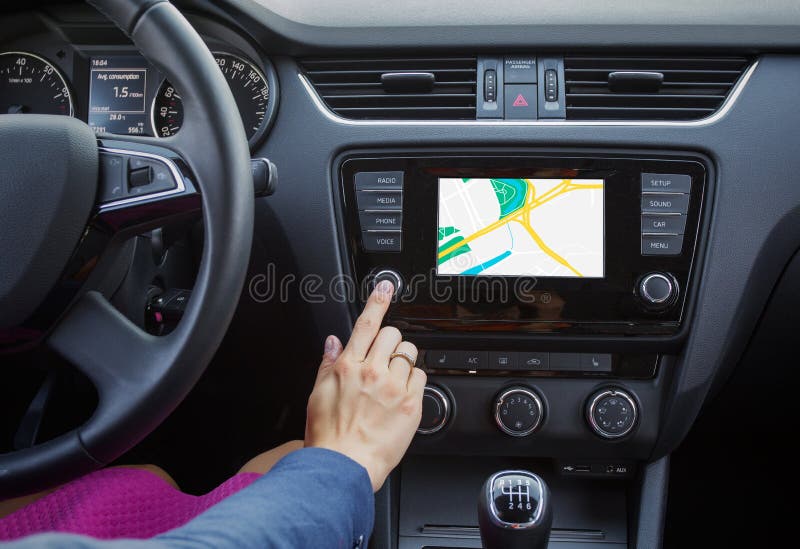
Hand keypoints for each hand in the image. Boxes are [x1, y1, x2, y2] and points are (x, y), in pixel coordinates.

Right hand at [304, 279, 425, 491]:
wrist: (344, 466)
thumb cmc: (328, 436)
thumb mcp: (317, 395)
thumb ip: (328, 364)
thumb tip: (333, 342)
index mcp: (348, 366)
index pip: (366, 323)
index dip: (378, 300)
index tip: (386, 286)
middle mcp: (372, 371)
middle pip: (393, 334)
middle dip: (390, 341)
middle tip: (385, 358)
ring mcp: (394, 386)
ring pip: (409, 353)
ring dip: (403, 361)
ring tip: (392, 382)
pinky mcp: (412, 403)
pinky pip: (421, 376)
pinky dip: (414, 381)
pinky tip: (402, 395)